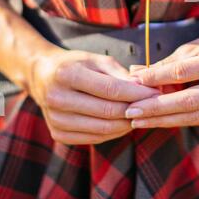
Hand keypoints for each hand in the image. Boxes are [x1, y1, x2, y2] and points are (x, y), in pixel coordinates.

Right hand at [28, 46, 158, 144]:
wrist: (43, 75)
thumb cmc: (75, 64)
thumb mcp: (97, 59)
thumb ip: (120, 74)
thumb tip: (145, 88)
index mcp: (67, 74)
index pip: (110, 89)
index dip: (137, 94)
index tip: (155, 93)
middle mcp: (57, 97)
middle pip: (107, 112)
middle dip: (135, 110)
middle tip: (153, 106)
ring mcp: (55, 119)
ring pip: (102, 129)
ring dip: (126, 124)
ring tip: (141, 115)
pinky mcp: (57, 133)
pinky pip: (93, 138)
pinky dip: (113, 133)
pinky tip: (123, 123)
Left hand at [126, 30, 198, 127]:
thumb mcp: (190, 48)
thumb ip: (165, 64)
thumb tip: (134, 75)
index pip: (184, 71)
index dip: (157, 78)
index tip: (134, 82)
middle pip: (189, 100)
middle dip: (157, 108)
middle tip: (132, 111)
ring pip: (192, 116)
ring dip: (162, 119)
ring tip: (137, 119)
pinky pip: (197, 120)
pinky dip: (174, 120)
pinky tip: (155, 120)